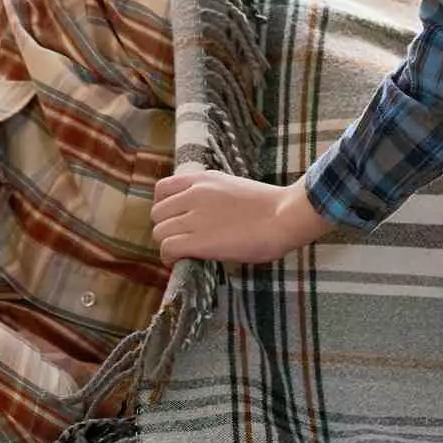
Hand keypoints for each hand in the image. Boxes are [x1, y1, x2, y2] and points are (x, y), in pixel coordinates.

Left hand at [150, 169, 332, 264]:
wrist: (285, 216)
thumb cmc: (270, 205)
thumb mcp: (233, 187)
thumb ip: (211, 195)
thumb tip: (200, 213)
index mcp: (202, 179)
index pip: (162, 189)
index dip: (165, 207)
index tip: (176, 220)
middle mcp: (193, 194)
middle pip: (157, 214)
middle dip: (166, 228)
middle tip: (182, 240)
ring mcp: (195, 217)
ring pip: (160, 232)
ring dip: (168, 245)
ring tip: (183, 254)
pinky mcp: (199, 240)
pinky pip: (168, 248)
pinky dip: (170, 258)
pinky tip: (182, 262)